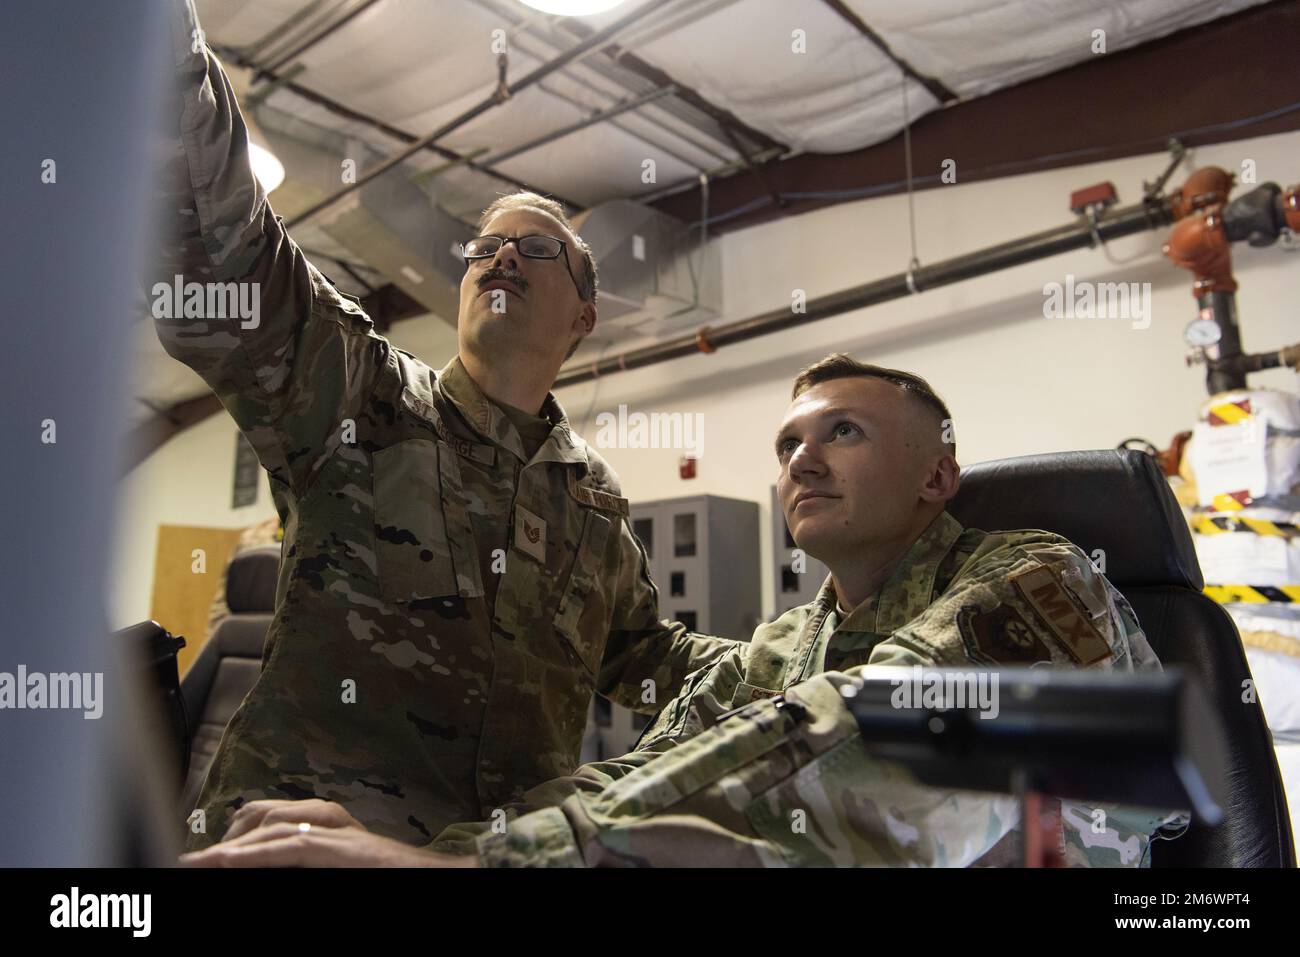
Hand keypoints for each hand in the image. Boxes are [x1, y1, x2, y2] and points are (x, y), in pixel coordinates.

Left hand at [178, 799, 478, 867]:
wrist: (442, 878)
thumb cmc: (390, 876)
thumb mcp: (339, 867)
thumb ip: (309, 861)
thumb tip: (266, 860)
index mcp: (328, 827)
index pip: (268, 819)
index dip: (231, 837)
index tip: (200, 857)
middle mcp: (331, 821)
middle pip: (264, 815)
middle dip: (226, 839)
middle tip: (194, 862)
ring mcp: (339, 833)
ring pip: (274, 828)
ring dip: (232, 848)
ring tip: (199, 863)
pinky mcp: (344, 851)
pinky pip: (293, 847)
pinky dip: (255, 854)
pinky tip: (226, 862)